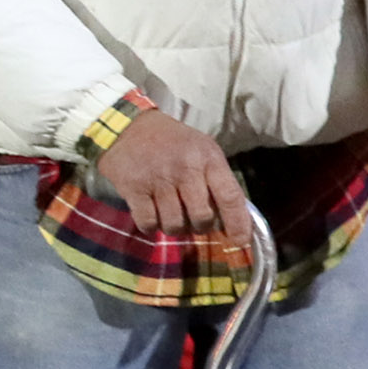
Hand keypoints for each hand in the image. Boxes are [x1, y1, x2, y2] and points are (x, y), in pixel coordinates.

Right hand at [93, 106, 254, 240]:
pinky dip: (152, 226)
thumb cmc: (171, 142)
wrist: (126, 127)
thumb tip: (228, 220)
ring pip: (175, 225)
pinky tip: (152, 214)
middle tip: (194, 221)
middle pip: (202, 217)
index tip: (240, 241)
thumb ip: (216, 180)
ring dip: (175, 228)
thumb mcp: (201, 149)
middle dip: (200, 226)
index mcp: (208, 157)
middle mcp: (185, 168)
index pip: (230, 197)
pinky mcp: (134, 188)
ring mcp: (158, 179)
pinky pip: (149, 223)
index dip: (238, 223)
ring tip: (171, 215)